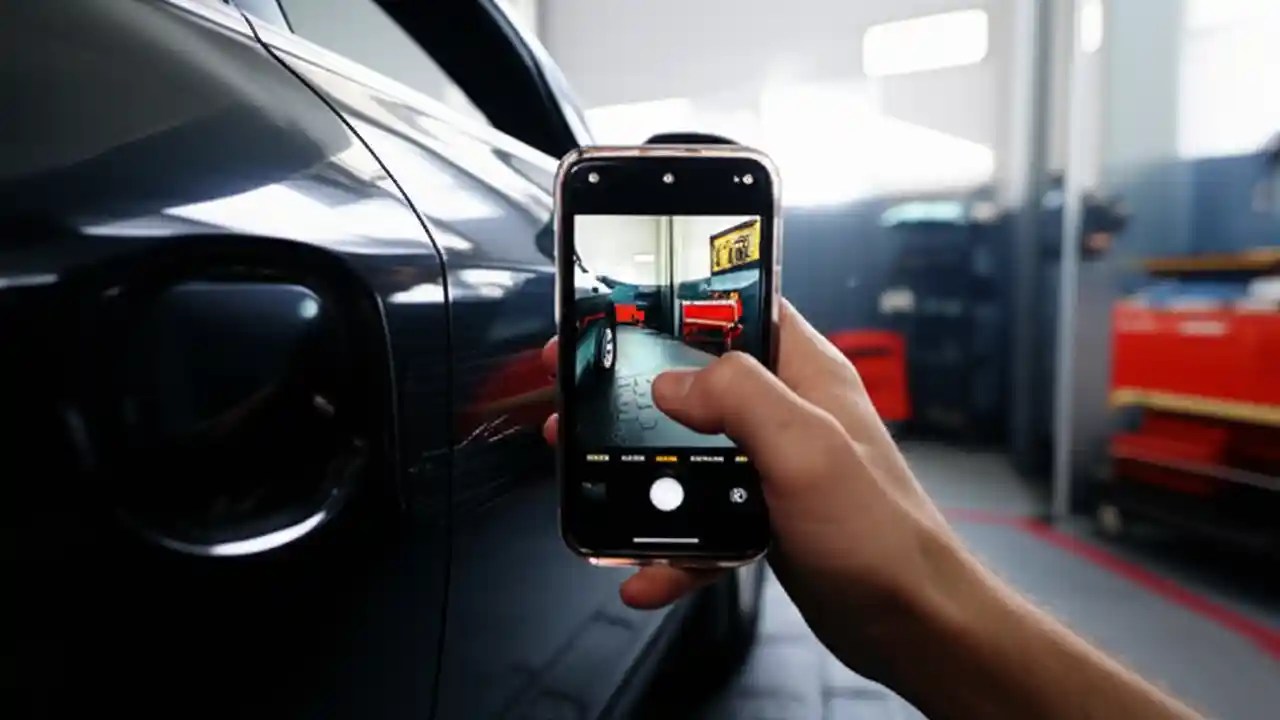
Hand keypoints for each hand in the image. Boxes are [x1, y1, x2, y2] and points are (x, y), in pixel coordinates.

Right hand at [541, 302, 960, 646]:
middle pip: (693, 381)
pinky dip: (667, 545)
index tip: (617, 310)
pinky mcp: (762, 518)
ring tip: (588, 477)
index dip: (676, 301)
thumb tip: (671, 382)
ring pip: (685, 454)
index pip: (735, 308)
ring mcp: (770, 466)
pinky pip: (698, 521)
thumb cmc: (882, 534)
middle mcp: (785, 413)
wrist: (912, 625)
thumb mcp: (807, 447)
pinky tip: (645, 572)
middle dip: (631, 391)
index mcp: (803, 373)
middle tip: (580, 395)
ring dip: (636, 472)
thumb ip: (740, 397)